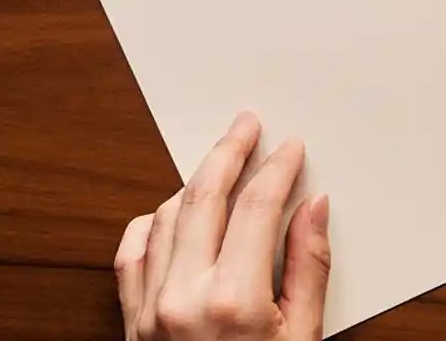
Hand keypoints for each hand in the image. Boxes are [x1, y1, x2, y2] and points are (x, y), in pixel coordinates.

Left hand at [114, 112, 330, 340]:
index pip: (256, 207)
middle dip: (229, 152)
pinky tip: (173, 212)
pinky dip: (153, 224)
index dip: (277, 169)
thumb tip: (314, 209)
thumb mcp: (303, 338)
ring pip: (166, 217)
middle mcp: (183, 298)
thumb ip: (310, 269)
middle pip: (204, 197)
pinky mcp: (131, 322)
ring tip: (220, 168)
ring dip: (195, 185)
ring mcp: (150, 309)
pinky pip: (132, 253)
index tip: (289, 149)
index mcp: (233, 301)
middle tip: (246, 126)